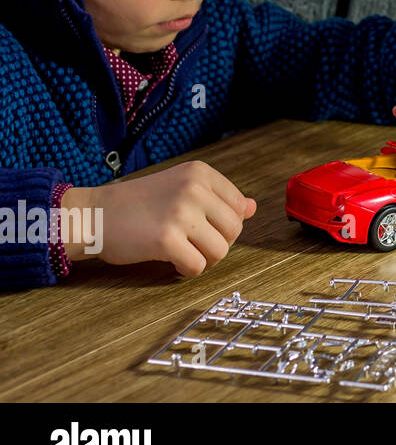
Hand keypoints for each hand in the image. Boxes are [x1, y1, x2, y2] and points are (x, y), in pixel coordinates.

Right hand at [61, 162, 255, 276]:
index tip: (205, 228)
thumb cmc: (136, 204)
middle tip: (196, 246)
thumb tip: (253, 207)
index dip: (226, 224)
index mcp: (200, 173)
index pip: (240, 205)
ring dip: (205, 259)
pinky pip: (198, 266)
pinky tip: (175, 264)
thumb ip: (217, 197)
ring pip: (221, 250)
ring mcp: (181, 213)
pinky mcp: (167, 239)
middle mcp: (194, 189)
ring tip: (186, 254)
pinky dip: (189, 271)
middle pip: (234, 229)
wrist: (93, 215)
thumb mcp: (179, 187)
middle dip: (219, 244)